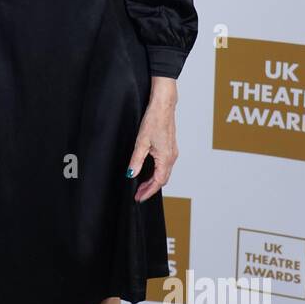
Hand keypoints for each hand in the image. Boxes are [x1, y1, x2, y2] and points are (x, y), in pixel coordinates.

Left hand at [126, 79, 178, 201]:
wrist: (164, 105)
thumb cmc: (154, 120)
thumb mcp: (141, 142)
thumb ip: (136, 160)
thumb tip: (131, 174)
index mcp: (166, 158)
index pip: (158, 182)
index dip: (148, 192)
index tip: (139, 197)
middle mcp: (172, 157)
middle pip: (162, 180)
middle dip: (150, 189)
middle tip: (138, 194)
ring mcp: (172, 152)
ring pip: (164, 173)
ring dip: (153, 181)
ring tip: (141, 185)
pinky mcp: (170, 148)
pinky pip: (165, 166)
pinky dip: (157, 173)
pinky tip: (148, 172)